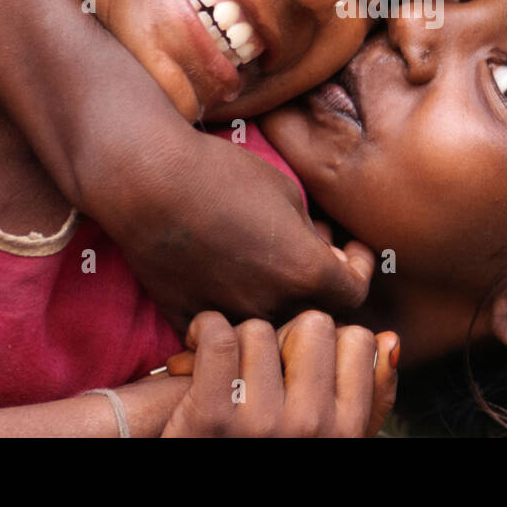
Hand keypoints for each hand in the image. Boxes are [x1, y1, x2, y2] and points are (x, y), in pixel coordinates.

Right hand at [73, 84, 374, 331]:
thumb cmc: (222, 175)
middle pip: (316, 319)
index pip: (354, 295)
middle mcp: (272, 306)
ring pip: (271, 329)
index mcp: (306, 273)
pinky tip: (228, 278)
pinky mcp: (189, 320)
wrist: (147, 182)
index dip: (359, 269)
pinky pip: (225, 332)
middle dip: (323, 289)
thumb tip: (325, 255)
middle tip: (314, 256)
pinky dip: (234, 311)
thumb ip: (314, 237)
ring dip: (280, 303)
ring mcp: (230, 319)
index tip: (350, 248)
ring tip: (270, 267)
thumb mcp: (288, 192)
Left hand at [161, 311, 398, 436]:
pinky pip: (219, 337)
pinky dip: (203, 330)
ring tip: (229, 372)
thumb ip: (370, 397)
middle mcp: (312, 427)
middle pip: (313, 324)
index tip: (302, 365)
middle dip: (287, 337)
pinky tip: (196, 346)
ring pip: (260, 330)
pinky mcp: (210, 416)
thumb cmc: (272, 455)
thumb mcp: (332, 443)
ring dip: (240, 343)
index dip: (327, 344)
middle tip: (265, 367)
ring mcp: (262, 423)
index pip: (358, 339)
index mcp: (347, 431)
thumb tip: (388, 340)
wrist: (208, 501)